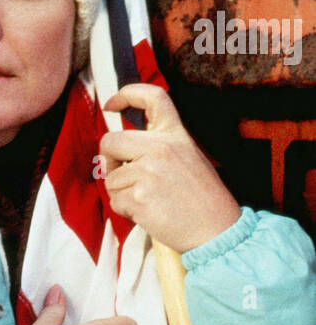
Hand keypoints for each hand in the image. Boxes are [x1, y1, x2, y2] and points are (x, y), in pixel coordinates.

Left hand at [100, 85, 240, 252]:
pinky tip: (149, 213)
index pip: (152, 97)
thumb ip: (160, 148)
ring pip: (111, 178)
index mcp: (176, 135)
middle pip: (110, 140)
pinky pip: (115, 200)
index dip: (126, 94)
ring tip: (150, 201)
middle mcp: (161, 147)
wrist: (217, 230)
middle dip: (107, 160)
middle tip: (120, 175)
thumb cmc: (202, 200)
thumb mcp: (189, 158)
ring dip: (122, 193)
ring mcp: (148, 170)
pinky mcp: (139, 195)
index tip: (112, 104)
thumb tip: (123, 151)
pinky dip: (126, 211)